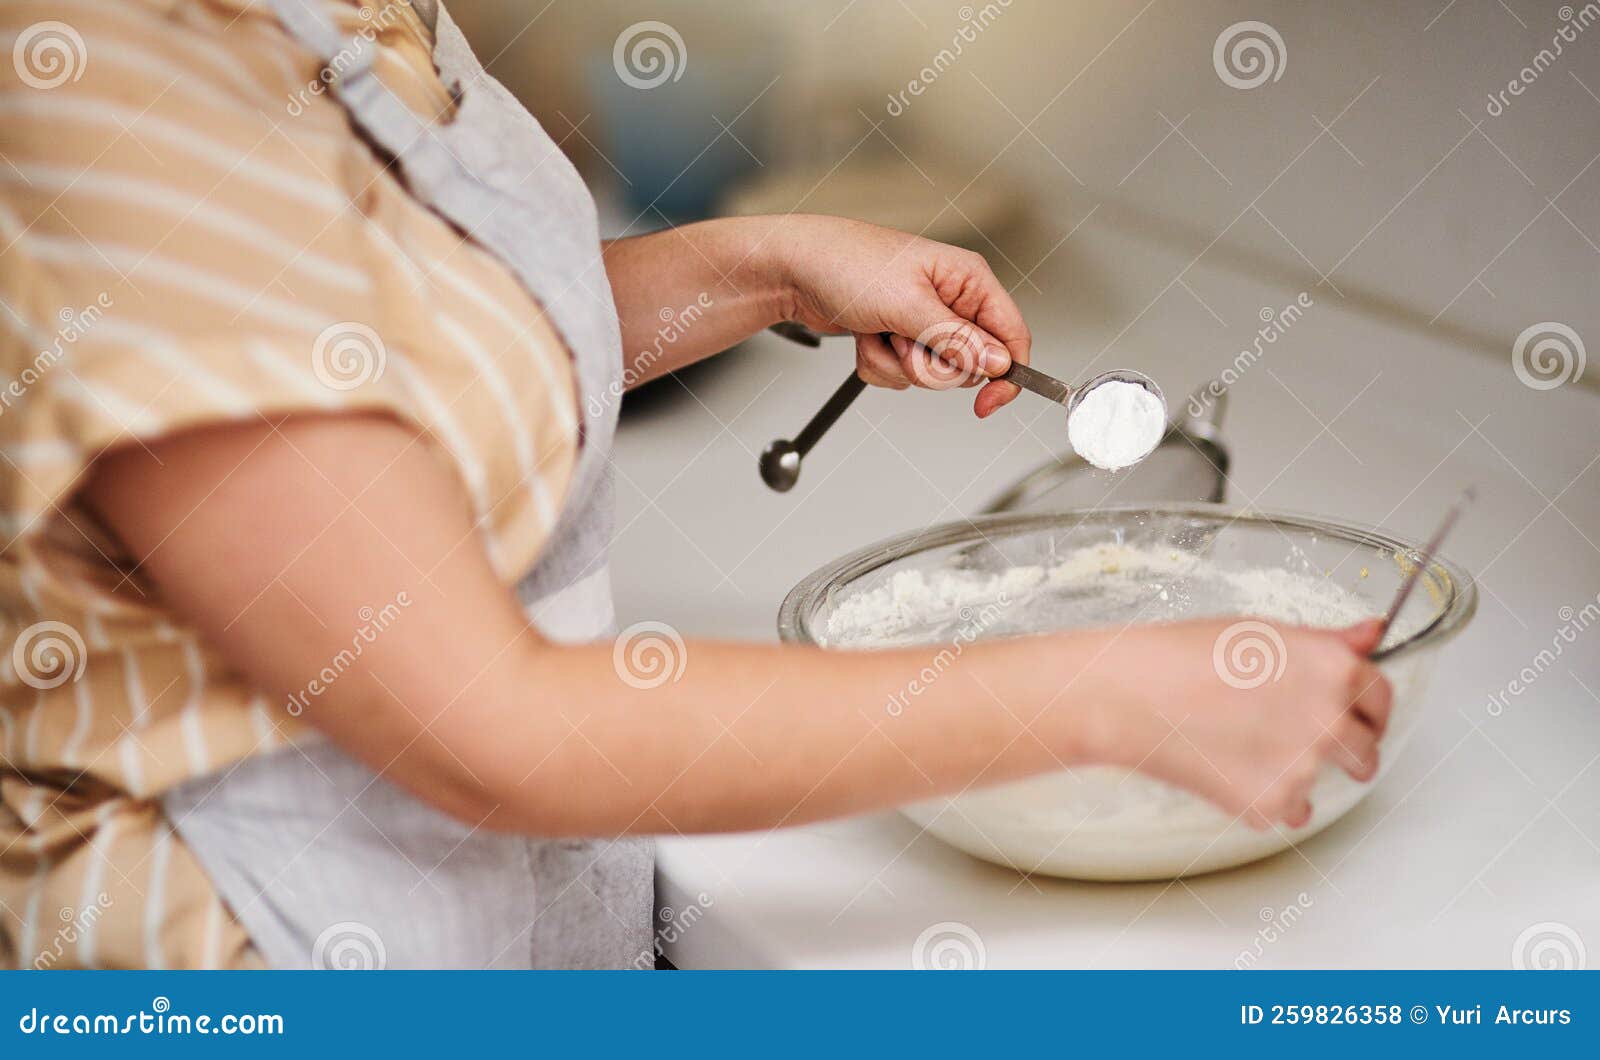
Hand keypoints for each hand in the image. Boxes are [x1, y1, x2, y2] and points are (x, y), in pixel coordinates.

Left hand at [764, 215, 1031, 417]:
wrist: (793, 269)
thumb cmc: (846, 263)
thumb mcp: (907, 304)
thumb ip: (956, 338)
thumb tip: (997, 362)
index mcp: (967, 279)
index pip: (1011, 335)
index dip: (1006, 374)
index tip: (986, 403)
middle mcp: (950, 301)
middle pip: (969, 365)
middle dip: (930, 365)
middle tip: (904, 340)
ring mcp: (922, 322)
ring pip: (931, 375)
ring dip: (898, 364)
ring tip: (878, 330)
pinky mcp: (897, 338)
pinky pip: (901, 374)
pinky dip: (878, 363)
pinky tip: (864, 335)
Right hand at [1087, 618, 1392, 828]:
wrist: (1131, 696)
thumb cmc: (1183, 656)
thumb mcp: (1263, 632)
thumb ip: (1326, 643)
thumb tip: (1371, 634)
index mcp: (1335, 669)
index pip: (1382, 698)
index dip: (1368, 707)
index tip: (1357, 714)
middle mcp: (1332, 719)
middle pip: (1367, 749)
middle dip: (1345, 749)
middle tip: (1300, 739)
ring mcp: (1304, 767)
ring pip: (1322, 783)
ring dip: (1299, 774)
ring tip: (1248, 749)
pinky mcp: (1273, 804)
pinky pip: (1287, 811)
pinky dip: (1265, 799)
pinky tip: (1230, 769)